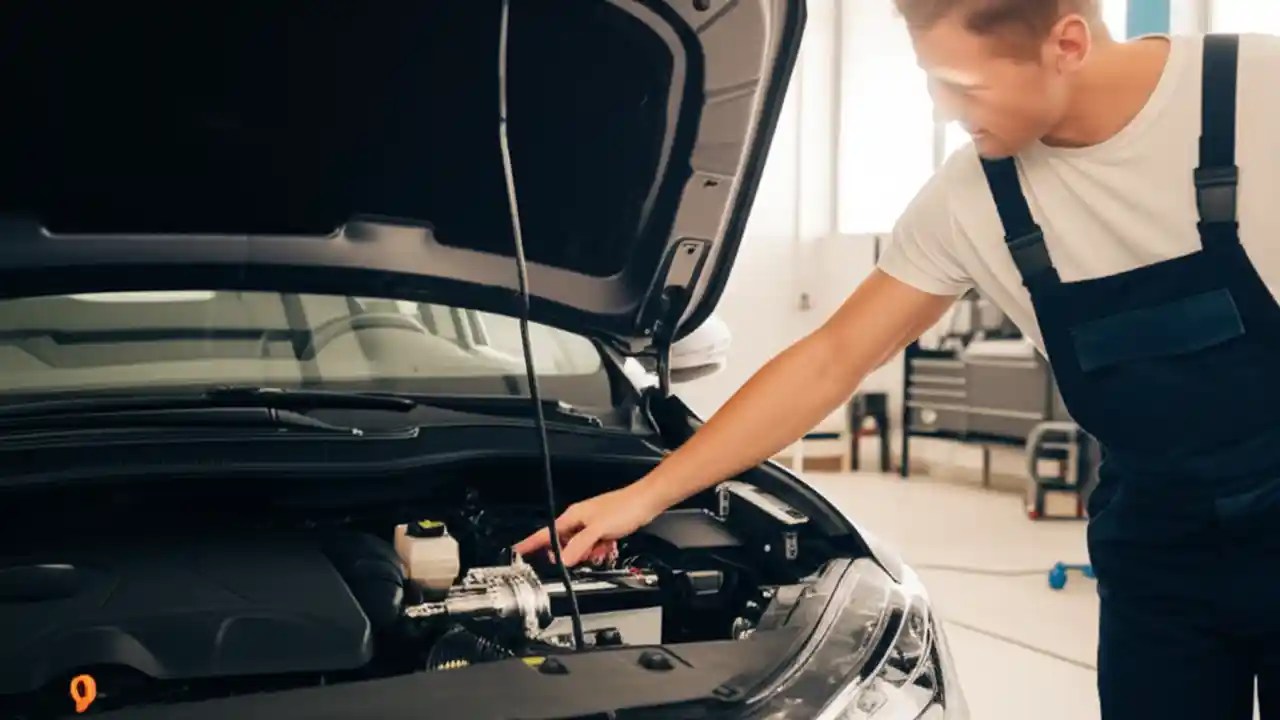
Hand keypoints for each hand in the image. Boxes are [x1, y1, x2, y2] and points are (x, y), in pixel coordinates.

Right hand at [513, 481, 666, 566]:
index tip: (519, 550)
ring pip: (581, 547)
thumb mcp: (598, 530)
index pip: (546, 532)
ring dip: (589, 553)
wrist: (646, 502)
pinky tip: (608, 548)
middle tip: (583, 556)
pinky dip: (600, 550)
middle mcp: (580, 520)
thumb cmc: (624, 508)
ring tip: (601, 549)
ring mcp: (592, 525)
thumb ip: (579, 546)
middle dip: (572, 553)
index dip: (531, 542)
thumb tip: (563, 559)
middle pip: (564, 544)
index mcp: (573, 516)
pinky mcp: (603, 529)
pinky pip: (594, 546)